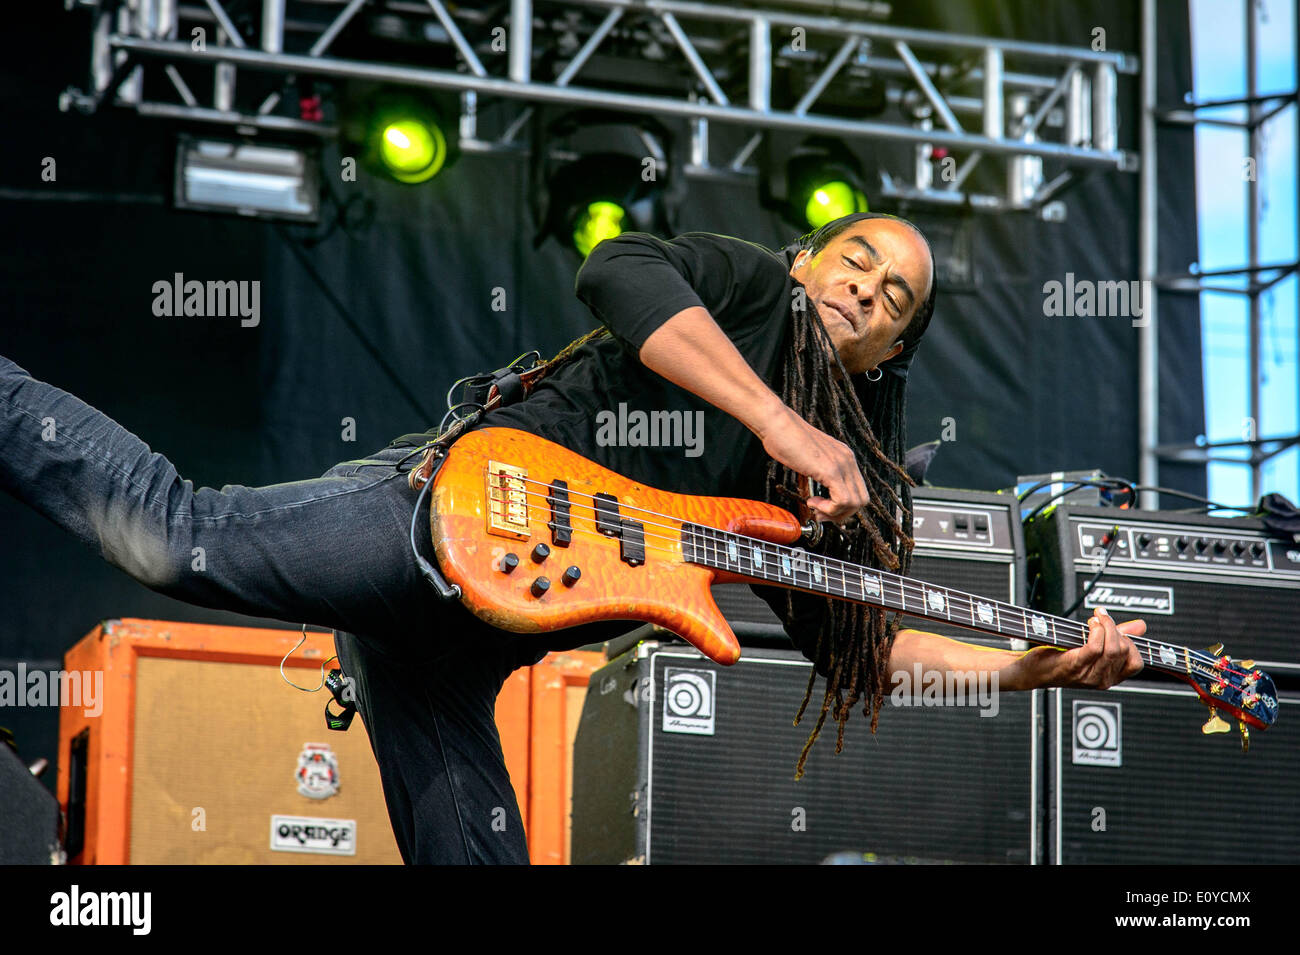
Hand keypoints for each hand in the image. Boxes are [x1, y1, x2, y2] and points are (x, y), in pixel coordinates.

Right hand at [754, 406, 868, 523]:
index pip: (858, 491)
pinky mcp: (831, 470)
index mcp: (844, 456)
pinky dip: (828, 509)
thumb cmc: (785, 438)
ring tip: (814, 506)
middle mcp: (847, 459)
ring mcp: (841, 464)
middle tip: (820, 514)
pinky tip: (811, 501)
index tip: (824, 509)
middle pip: (862, 500)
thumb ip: (818, 472)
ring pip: (855, 503)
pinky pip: (842, 500)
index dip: (843, 506)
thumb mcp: (810, 458)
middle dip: (841, 514)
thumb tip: (817, 493)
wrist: (776, 423)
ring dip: (834, 513)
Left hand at [1009, 606, 1145, 690]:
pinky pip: (1095, 647)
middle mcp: (1102, 680)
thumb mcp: (1094, 648)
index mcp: (1110, 678)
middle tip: (1102, 618)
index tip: (1119, 630)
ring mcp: (1089, 675)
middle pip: (1124, 651)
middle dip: (1116, 629)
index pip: (1137, 664)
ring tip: (1096, 618)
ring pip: (1112, 648)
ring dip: (1106, 626)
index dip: (1132, 643)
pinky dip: (1096, 630)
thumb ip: (1118, 637)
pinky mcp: (1075, 666)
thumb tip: (1140, 626)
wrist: (1033, 671)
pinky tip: (1089, 624)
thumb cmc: (1060, 658)